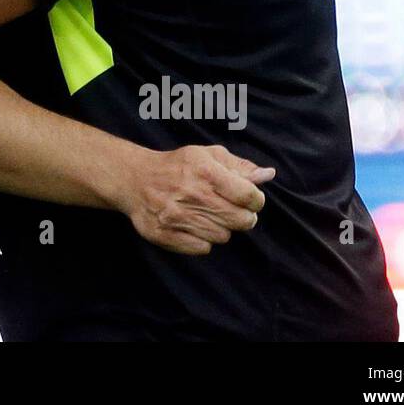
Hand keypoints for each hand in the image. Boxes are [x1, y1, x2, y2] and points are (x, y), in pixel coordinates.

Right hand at [123, 144, 274, 255]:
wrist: (135, 179)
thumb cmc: (178, 166)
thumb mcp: (208, 156)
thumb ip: (239, 167)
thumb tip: (268, 174)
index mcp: (206, 171)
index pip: (250, 196)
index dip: (255, 199)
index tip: (248, 198)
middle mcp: (192, 194)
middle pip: (242, 220)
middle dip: (242, 216)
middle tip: (229, 208)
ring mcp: (177, 216)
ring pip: (223, 236)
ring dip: (220, 227)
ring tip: (206, 214)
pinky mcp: (165, 234)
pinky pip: (203, 248)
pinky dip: (202, 240)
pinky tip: (193, 225)